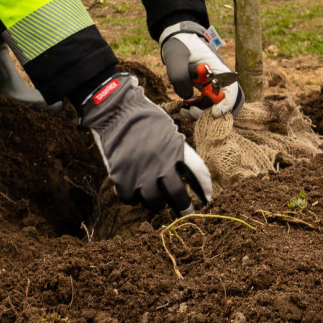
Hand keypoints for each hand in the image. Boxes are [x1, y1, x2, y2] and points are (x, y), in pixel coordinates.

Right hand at [79, 72, 212, 214]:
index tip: (207, 199)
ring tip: (160, 202)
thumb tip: (192, 178)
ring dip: (159, 204)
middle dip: (184, 206)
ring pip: (154, 202)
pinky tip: (138, 193)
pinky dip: (135, 198)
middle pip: (177, 195)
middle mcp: (160, 164)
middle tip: (186, 211)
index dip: (204, 189)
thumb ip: (180, 152)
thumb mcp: (169, 130)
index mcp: (176, 149)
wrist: (116, 110)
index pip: (198, 175)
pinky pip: (131, 199)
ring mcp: (140, 173)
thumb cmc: (145, 119)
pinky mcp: (121, 178)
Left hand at [159, 22, 242, 117]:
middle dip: (208, 111)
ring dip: (201, 112)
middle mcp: (218, 78)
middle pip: (222, 102)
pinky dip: (196, 108)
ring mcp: (211, 84)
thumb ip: (180, 75)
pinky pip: (204, 103)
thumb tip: (187, 96)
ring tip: (185, 110)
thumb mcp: (176, 56)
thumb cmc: (180, 44)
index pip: (231, 89)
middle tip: (192, 110)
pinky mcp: (204, 88)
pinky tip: (184, 107)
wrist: (177, 38)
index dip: (226, 104)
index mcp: (217, 68)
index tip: (213, 112)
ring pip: (212, 105)